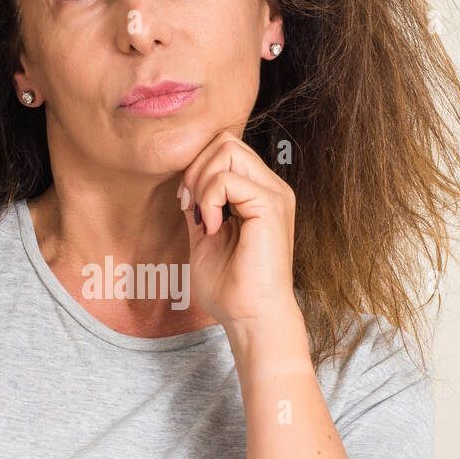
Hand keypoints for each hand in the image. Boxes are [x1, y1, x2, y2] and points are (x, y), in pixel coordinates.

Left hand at [177, 128, 301, 338]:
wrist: (250, 318)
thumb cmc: (231, 288)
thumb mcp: (205, 238)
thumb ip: (199, 208)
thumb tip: (185, 186)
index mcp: (259, 193)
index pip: (225, 149)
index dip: (197, 168)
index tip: (188, 205)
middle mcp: (272, 187)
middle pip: (225, 140)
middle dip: (196, 168)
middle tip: (192, 207)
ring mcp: (274, 194)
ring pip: (226, 149)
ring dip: (202, 181)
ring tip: (204, 218)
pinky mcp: (270, 206)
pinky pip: (227, 178)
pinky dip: (209, 199)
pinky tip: (213, 228)